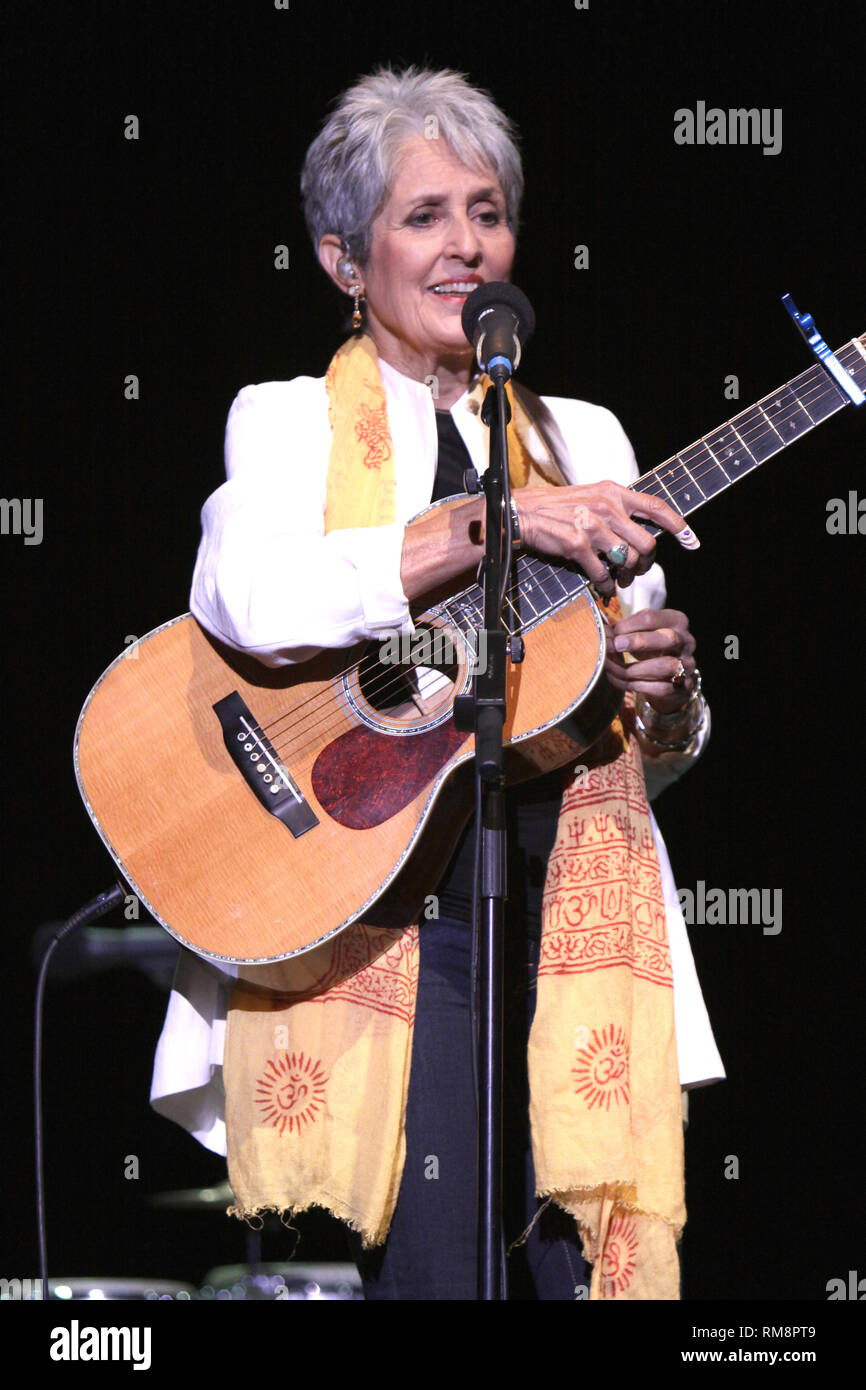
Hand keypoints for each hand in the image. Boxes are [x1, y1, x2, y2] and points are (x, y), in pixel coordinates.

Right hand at [514, 481, 698, 598]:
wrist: (521, 513)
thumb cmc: (558, 508)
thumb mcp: (592, 497)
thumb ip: (617, 508)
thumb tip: (643, 530)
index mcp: (613, 492)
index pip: (656, 506)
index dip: (678, 525)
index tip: (692, 541)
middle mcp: (606, 506)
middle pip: (647, 544)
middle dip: (646, 564)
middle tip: (636, 572)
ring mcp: (592, 526)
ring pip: (628, 561)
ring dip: (626, 578)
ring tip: (618, 581)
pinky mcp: (576, 545)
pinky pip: (602, 574)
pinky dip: (604, 585)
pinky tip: (600, 586)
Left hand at [604, 607, 697, 715]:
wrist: (672, 678)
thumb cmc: (652, 649)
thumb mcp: (642, 634)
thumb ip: (625, 630)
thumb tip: (602, 630)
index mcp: (676, 621)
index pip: (651, 618)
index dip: (628, 625)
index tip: (612, 633)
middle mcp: (686, 641)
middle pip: (668, 638)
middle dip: (638, 642)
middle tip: (616, 645)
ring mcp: (687, 664)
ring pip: (665, 665)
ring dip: (635, 668)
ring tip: (613, 668)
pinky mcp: (684, 686)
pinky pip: (660, 688)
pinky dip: (636, 685)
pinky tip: (619, 680)